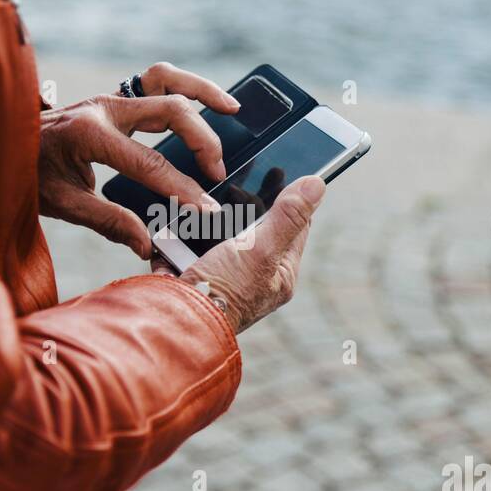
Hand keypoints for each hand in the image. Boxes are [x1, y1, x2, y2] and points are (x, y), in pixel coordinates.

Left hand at [38, 63, 239, 258]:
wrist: (0, 142)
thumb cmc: (27, 174)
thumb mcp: (62, 204)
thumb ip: (109, 222)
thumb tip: (147, 243)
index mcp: (88, 133)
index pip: (149, 163)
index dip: (182, 188)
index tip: (207, 209)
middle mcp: (103, 107)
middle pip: (170, 110)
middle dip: (202, 142)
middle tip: (216, 175)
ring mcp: (109, 97)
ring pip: (167, 80)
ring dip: (203, 93)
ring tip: (233, 111)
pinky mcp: (113, 98)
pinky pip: (157, 81)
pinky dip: (186, 88)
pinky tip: (207, 103)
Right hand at [172, 175, 325, 333]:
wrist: (172, 319)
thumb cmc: (221, 292)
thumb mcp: (260, 249)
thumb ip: (287, 217)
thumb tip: (317, 185)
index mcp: (279, 275)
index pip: (295, 227)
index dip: (290, 198)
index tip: (278, 171)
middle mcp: (255, 277)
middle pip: (256, 227)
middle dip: (243, 207)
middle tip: (233, 188)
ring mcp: (223, 276)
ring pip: (221, 233)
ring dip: (209, 220)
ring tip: (200, 211)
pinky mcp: (194, 273)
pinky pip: (192, 245)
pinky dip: (185, 235)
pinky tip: (180, 227)